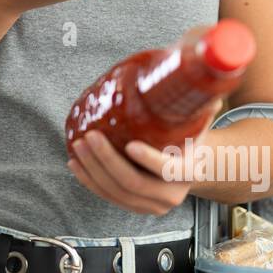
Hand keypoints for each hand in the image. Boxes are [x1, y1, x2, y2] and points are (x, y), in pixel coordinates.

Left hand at [66, 98, 223, 214]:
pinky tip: (75, 162)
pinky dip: (89, 180)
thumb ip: (195, 97)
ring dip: (92, 170)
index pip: (169, 170)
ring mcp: (151, 204)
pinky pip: (107, 196)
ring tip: (77, 145)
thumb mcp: (198, 116)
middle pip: (134, 183)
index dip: (149, 159)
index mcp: (191, 171)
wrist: (193, 163)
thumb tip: (192, 67)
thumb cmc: (191, 133)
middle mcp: (171, 194)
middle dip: (107, 160)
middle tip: (89, 136)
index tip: (130, 143)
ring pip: (116, 192)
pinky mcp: (134, 206)